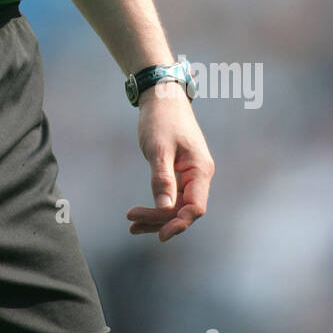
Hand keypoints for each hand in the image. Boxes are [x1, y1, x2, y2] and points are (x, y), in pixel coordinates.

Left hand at [126, 81, 213, 240]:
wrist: (162, 97)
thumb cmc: (161, 119)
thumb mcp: (158, 148)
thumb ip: (162, 179)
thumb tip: (164, 208)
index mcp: (201, 170)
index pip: (196, 207)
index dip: (179, 224)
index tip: (160, 235)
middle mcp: (199, 176)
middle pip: (183, 210)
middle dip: (159, 220)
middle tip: (131, 223)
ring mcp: (190, 176)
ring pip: (175, 206)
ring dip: (155, 217)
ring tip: (131, 225)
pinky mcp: (179, 174)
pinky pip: (170, 197)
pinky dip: (155, 206)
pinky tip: (138, 216)